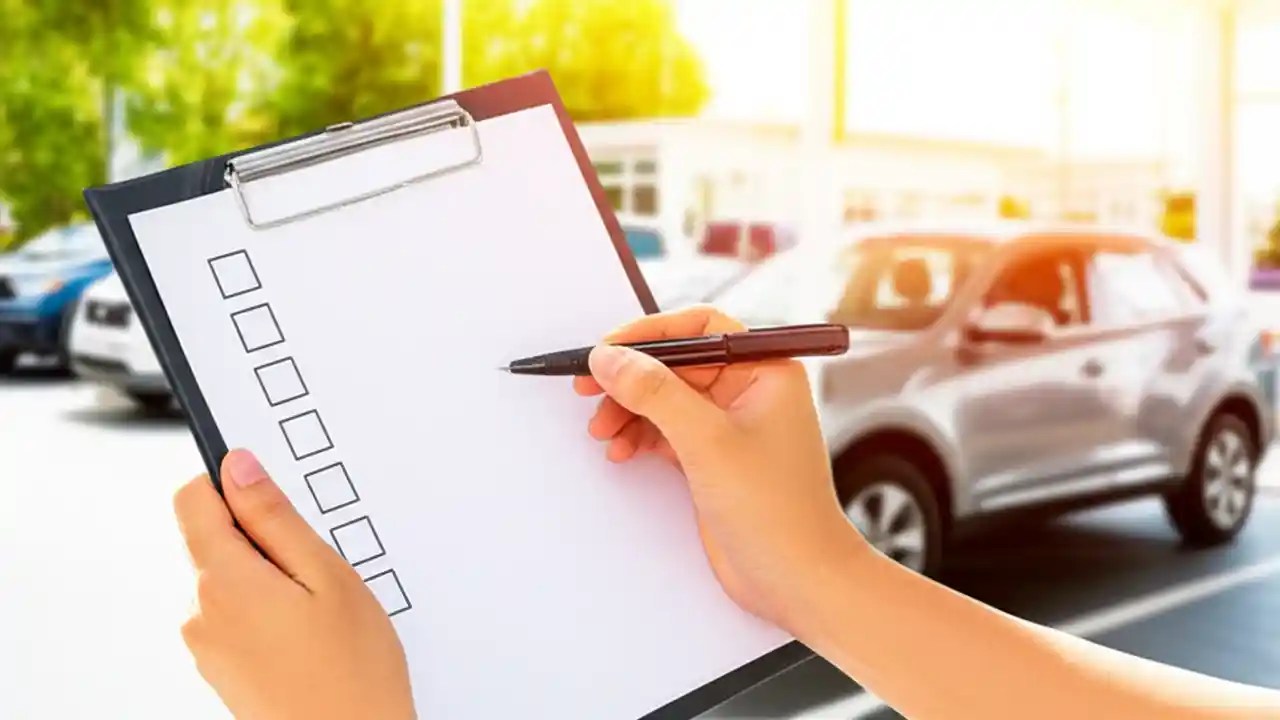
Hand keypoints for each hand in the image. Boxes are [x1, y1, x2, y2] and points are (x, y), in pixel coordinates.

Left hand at [174, 450, 414, 719]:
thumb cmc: (352, 673)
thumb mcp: (326, 575)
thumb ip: (274, 517)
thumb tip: (238, 467)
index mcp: (223, 581)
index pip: (192, 497)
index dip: (230, 482)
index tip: (268, 492)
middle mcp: (200, 611)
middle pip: (213, 538)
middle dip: (262, 538)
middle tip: (316, 568)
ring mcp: (207, 643)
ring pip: (228, 576)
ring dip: (268, 577)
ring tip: (318, 610)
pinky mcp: (220, 666)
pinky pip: (235, 613)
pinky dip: (267, 610)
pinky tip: (307, 634)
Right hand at [576, 306, 863, 630]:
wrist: (800, 582)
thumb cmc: (777, 512)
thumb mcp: (707, 444)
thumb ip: (655, 394)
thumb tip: (609, 358)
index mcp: (766, 372)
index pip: (700, 328)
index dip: (649, 335)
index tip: (606, 350)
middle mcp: (751, 391)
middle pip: (676, 364)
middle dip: (631, 378)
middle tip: (588, 390)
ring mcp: (731, 426)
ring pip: (665, 399)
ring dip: (629, 411)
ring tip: (602, 432)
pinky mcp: (714, 459)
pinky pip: (666, 432)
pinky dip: (640, 437)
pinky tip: (621, 451)